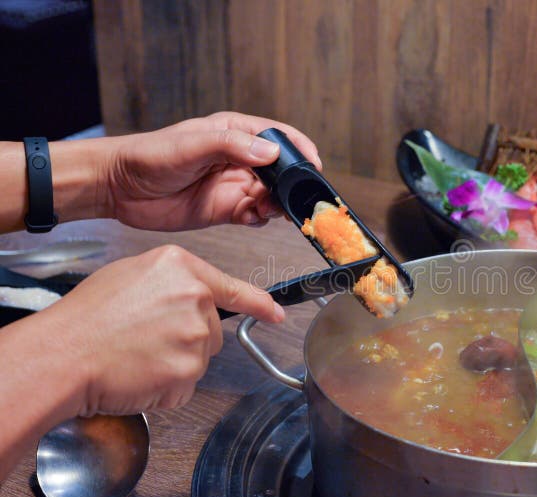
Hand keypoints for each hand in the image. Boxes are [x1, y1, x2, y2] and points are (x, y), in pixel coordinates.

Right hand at [41, 245, 282, 414]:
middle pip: (212, 329)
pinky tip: (140, 373)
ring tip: (137, 354)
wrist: (63, 354)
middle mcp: (196, 298)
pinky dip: (167, 386)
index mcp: (182, 269)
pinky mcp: (189, 371)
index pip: (233, 288)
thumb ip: (173, 282)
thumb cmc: (88, 317)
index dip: (259, 305)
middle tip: (145, 338)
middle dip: (187, 338)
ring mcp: (196, 336)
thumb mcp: (131, 275)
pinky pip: (186, 385)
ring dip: (176, 363)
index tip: (276, 315)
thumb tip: (195, 296)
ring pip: (200, 358)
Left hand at [104, 111, 320, 230]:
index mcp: (234, 133)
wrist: (118, 188)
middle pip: (281, 171)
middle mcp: (239, 159)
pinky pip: (254, 216)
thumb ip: (232, 146)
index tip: (312, 167)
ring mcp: (233, 185)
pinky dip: (260, 219)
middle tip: (292, 198)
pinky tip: (251, 218)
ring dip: (276, 205)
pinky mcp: (225, 210)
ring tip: (266, 209)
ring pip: (271, 196)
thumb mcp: (191, 144)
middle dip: (291, 185)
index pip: (278, 137)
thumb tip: (271, 152)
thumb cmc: (148, 157)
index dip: (299, 151)